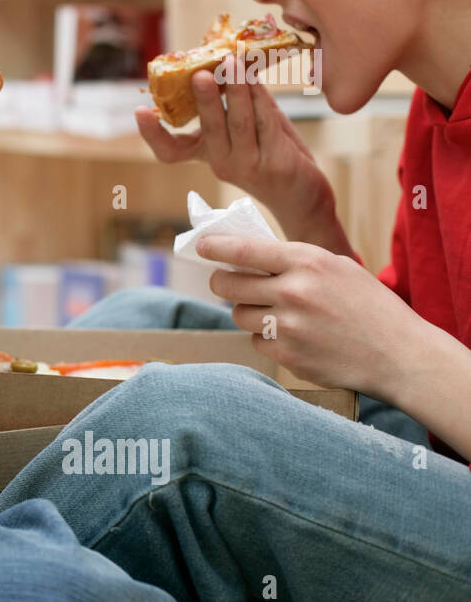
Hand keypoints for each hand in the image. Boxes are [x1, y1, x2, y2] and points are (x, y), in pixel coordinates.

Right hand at [136, 56, 333, 233]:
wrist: (302, 196)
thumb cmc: (271, 155)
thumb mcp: (245, 131)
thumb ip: (236, 104)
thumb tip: (226, 60)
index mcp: (208, 155)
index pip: (169, 152)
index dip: (152, 134)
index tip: (140, 111)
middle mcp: (222, 164)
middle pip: (209, 130)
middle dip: (205, 100)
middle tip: (200, 75)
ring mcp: (248, 166)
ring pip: (239, 122)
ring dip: (236, 89)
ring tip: (232, 63)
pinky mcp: (276, 165)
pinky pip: (266, 123)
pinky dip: (260, 97)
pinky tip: (257, 78)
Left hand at [200, 234, 422, 400]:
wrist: (400, 354)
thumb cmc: (370, 306)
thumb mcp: (338, 268)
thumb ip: (295, 262)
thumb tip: (248, 258)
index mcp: (307, 262)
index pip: (244, 250)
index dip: (215, 247)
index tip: (201, 246)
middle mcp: (293, 291)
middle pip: (227, 285)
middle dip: (223, 283)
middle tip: (227, 283)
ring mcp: (287, 326)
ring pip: (239, 315)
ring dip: (249, 313)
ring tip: (277, 313)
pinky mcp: (286, 355)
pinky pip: (256, 341)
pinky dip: (267, 338)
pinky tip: (293, 337)